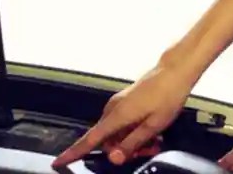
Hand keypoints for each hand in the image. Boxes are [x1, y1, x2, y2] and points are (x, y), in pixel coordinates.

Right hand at [53, 63, 196, 167]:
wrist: (175, 71)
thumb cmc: (167, 96)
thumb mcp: (153, 126)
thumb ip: (131, 143)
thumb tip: (113, 158)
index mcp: (117, 116)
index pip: (89, 140)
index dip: (73, 152)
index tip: (58, 161)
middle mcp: (113, 108)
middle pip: (108, 140)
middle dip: (123, 150)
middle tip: (147, 149)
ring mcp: (118, 103)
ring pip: (117, 132)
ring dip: (131, 141)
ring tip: (154, 141)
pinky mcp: (125, 101)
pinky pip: (122, 123)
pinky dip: (133, 131)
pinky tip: (151, 131)